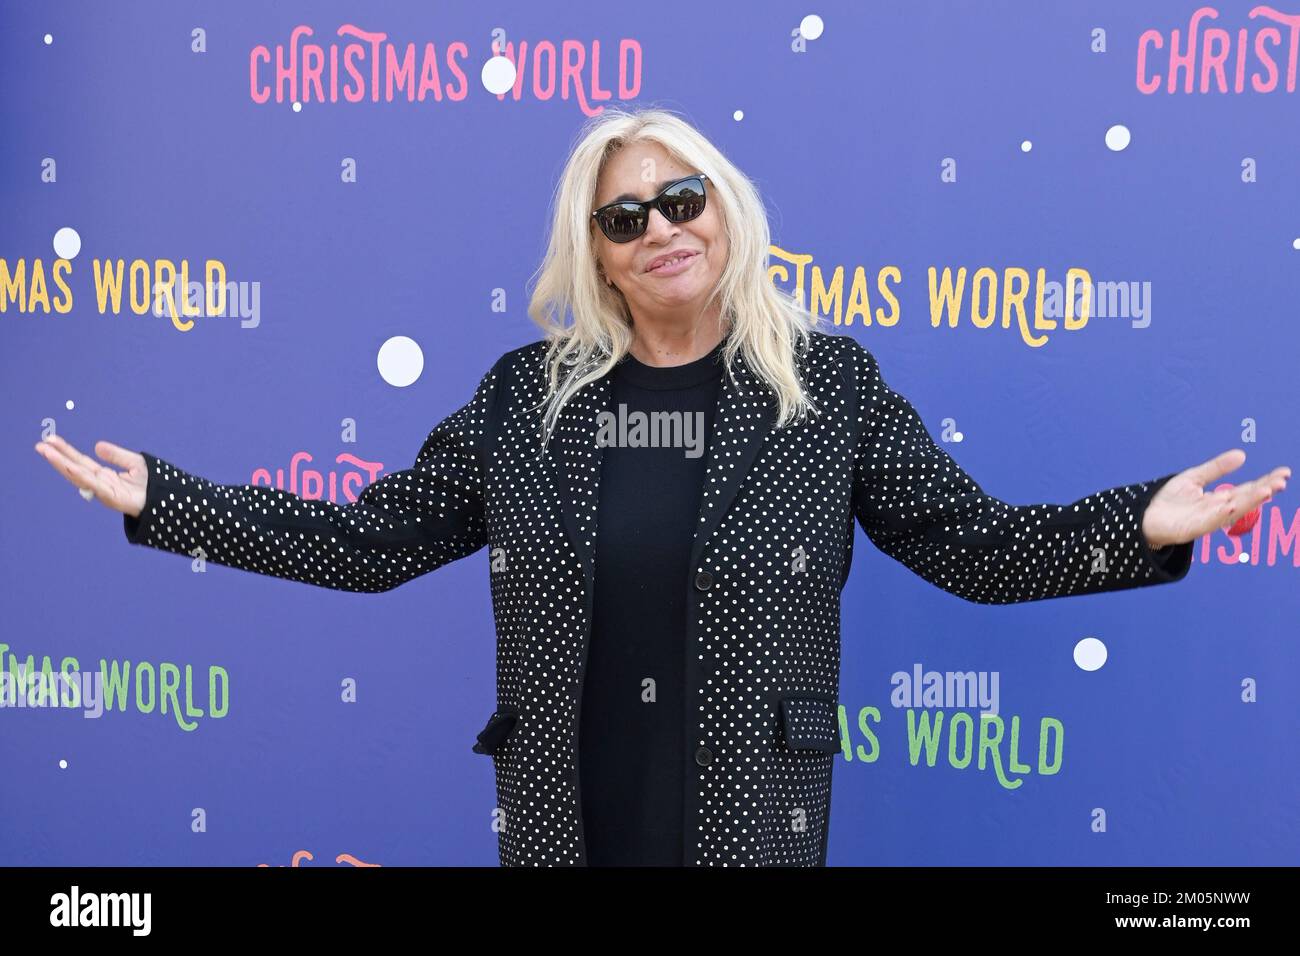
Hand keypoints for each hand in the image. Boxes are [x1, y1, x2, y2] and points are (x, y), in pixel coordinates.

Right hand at [34, 435, 147, 518]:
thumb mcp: (134, 463)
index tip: (50, 440)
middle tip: (40, 445)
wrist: (168, 500)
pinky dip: (80, 475)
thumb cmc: (155, 484)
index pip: (80, 462)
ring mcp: (104, 491)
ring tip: (46, 452)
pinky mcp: (112, 497)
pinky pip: (93, 484)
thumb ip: (116, 455)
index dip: (66, 451)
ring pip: (79, 475)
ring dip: (61, 464)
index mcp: (104, 476)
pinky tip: (68, 466)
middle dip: (57, 457)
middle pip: (74, 468)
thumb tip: (96, 446)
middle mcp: (101, 484)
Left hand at [1142, 449, 1289, 548]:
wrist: (1143, 516)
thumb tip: (1242, 455)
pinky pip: (1209, 522)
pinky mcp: (1192, 529)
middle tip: (1281, 481)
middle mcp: (1217, 511)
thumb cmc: (1168, 501)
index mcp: (1219, 499)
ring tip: (1267, 491)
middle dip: (1263, 491)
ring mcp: (1206, 520)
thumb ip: (1217, 468)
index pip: (1247, 490)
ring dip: (1250, 502)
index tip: (1283, 473)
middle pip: (1245, 500)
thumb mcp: (1194, 478)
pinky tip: (1232, 506)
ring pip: (1233, 511)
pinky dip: (1221, 514)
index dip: (1265, 482)